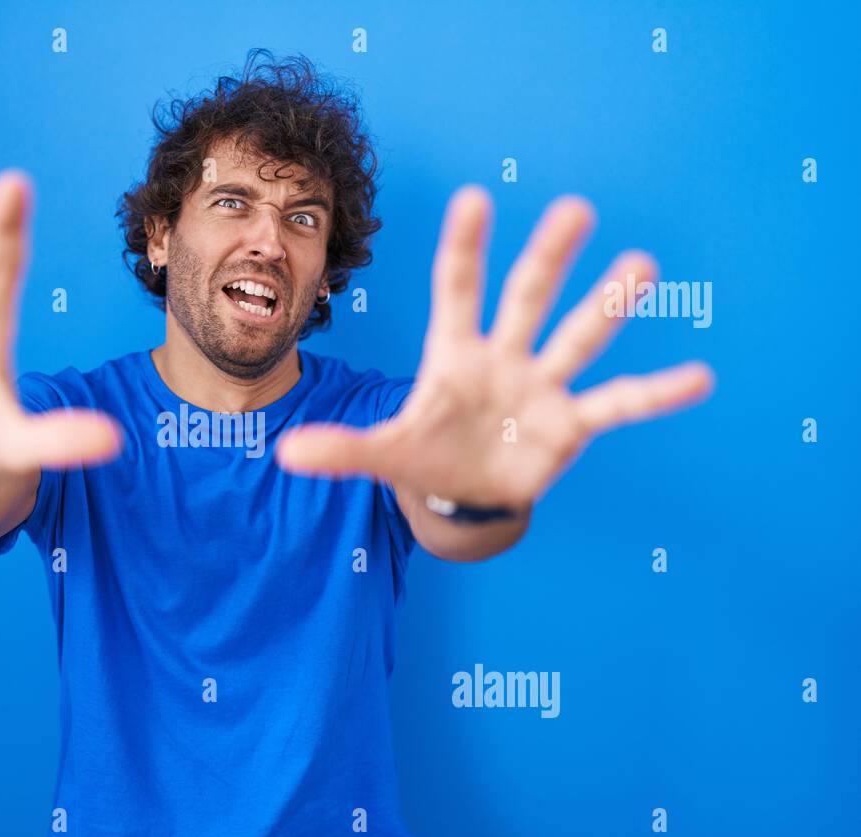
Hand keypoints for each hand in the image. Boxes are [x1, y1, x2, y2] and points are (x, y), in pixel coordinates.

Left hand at [274, 186, 713, 510]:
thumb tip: (283, 455)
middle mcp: (504, 357)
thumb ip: (341, 451)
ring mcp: (541, 387)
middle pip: (527, 299)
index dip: (464, 250)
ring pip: (578, 338)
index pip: (457, 291)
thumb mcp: (382, 453)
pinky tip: (699, 376)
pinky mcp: (571, 424)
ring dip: (608, 307)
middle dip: (547, 258)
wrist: (464, 489)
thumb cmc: (426, 454)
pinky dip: (655, 394)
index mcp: (454, 354)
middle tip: (575, 208)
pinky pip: (618, 404)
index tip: (476, 199)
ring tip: (640, 266)